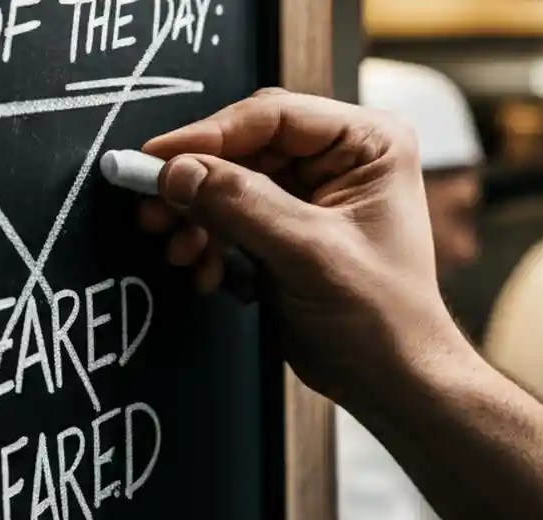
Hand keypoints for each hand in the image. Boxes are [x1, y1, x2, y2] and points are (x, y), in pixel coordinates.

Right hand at [137, 89, 466, 404]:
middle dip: (196, 180)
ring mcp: (311, 194)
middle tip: (152, 207)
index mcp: (367, 143)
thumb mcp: (310, 254)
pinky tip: (204, 272)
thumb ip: (242, 206)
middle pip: (243, 147)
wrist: (391, 380)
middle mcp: (339, 158)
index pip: (273, 116)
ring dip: (196, 216)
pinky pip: (230, 218)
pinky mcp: (286, 229)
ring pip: (229, 182)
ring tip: (177, 248)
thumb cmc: (382, 318)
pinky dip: (209, 242)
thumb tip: (177, 171)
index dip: (208, 135)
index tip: (157, 157)